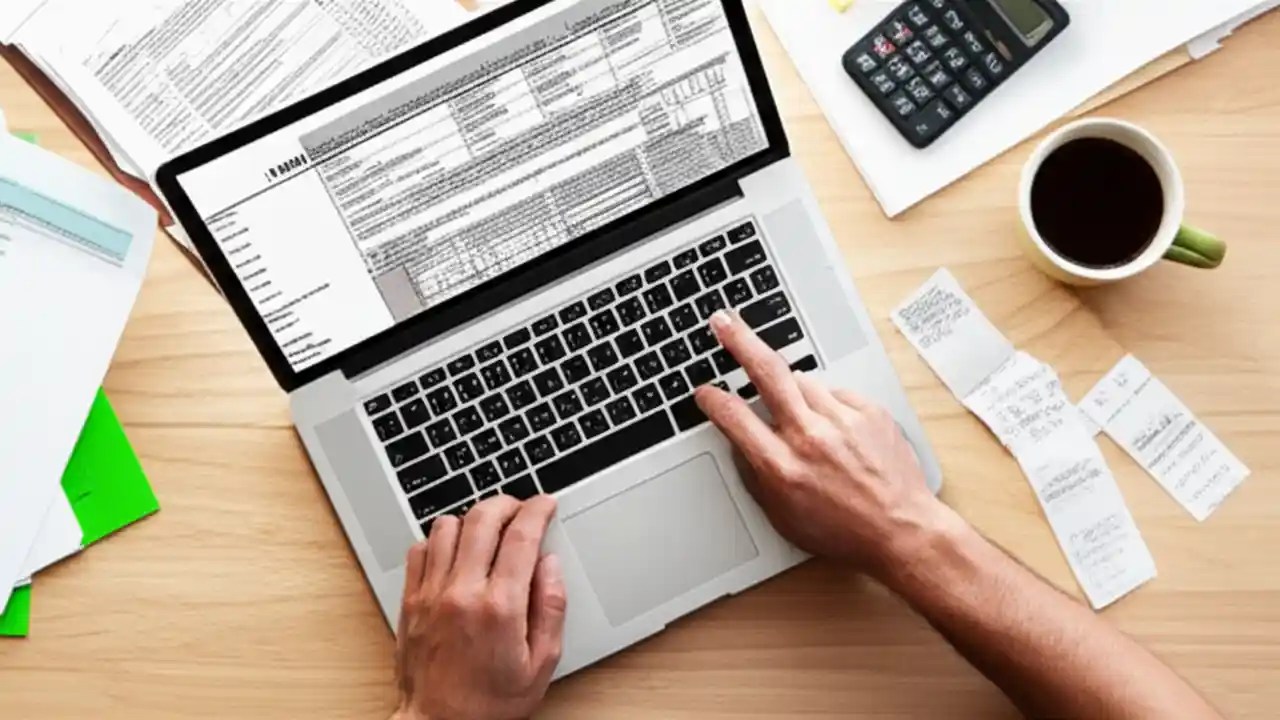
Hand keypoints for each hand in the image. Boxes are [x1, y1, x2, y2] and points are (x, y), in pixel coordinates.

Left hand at [393, 496, 565, 719]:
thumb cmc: (489, 703)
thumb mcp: (542, 664)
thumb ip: (552, 608)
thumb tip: (550, 566)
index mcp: (501, 607)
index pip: (522, 536)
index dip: (538, 510)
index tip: (545, 504)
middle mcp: (463, 592)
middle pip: (483, 518)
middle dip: (507, 503)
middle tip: (520, 509)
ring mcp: (432, 594)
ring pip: (448, 526)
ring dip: (472, 519)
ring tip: (488, 529)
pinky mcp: (410, 601)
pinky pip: (419, 549)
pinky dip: (439, 539)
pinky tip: (454, 550)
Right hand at [694, 311, 948, 578]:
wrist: (902, 530)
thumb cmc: (844, 531)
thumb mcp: (783, 516)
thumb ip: (756, 475)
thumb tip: (740, 442)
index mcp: (782, 466)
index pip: (734, 417)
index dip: (712, 399)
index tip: (704, 391)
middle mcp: (810, 437)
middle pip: (767, 371)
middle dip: (739, 341)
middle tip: (723, 321)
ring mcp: (843, 420)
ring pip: (804, 382)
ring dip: (794, 391)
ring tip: (804, 420)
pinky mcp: (870, 411)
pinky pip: (837, 394)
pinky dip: (830, 406)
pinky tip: (836, 431)